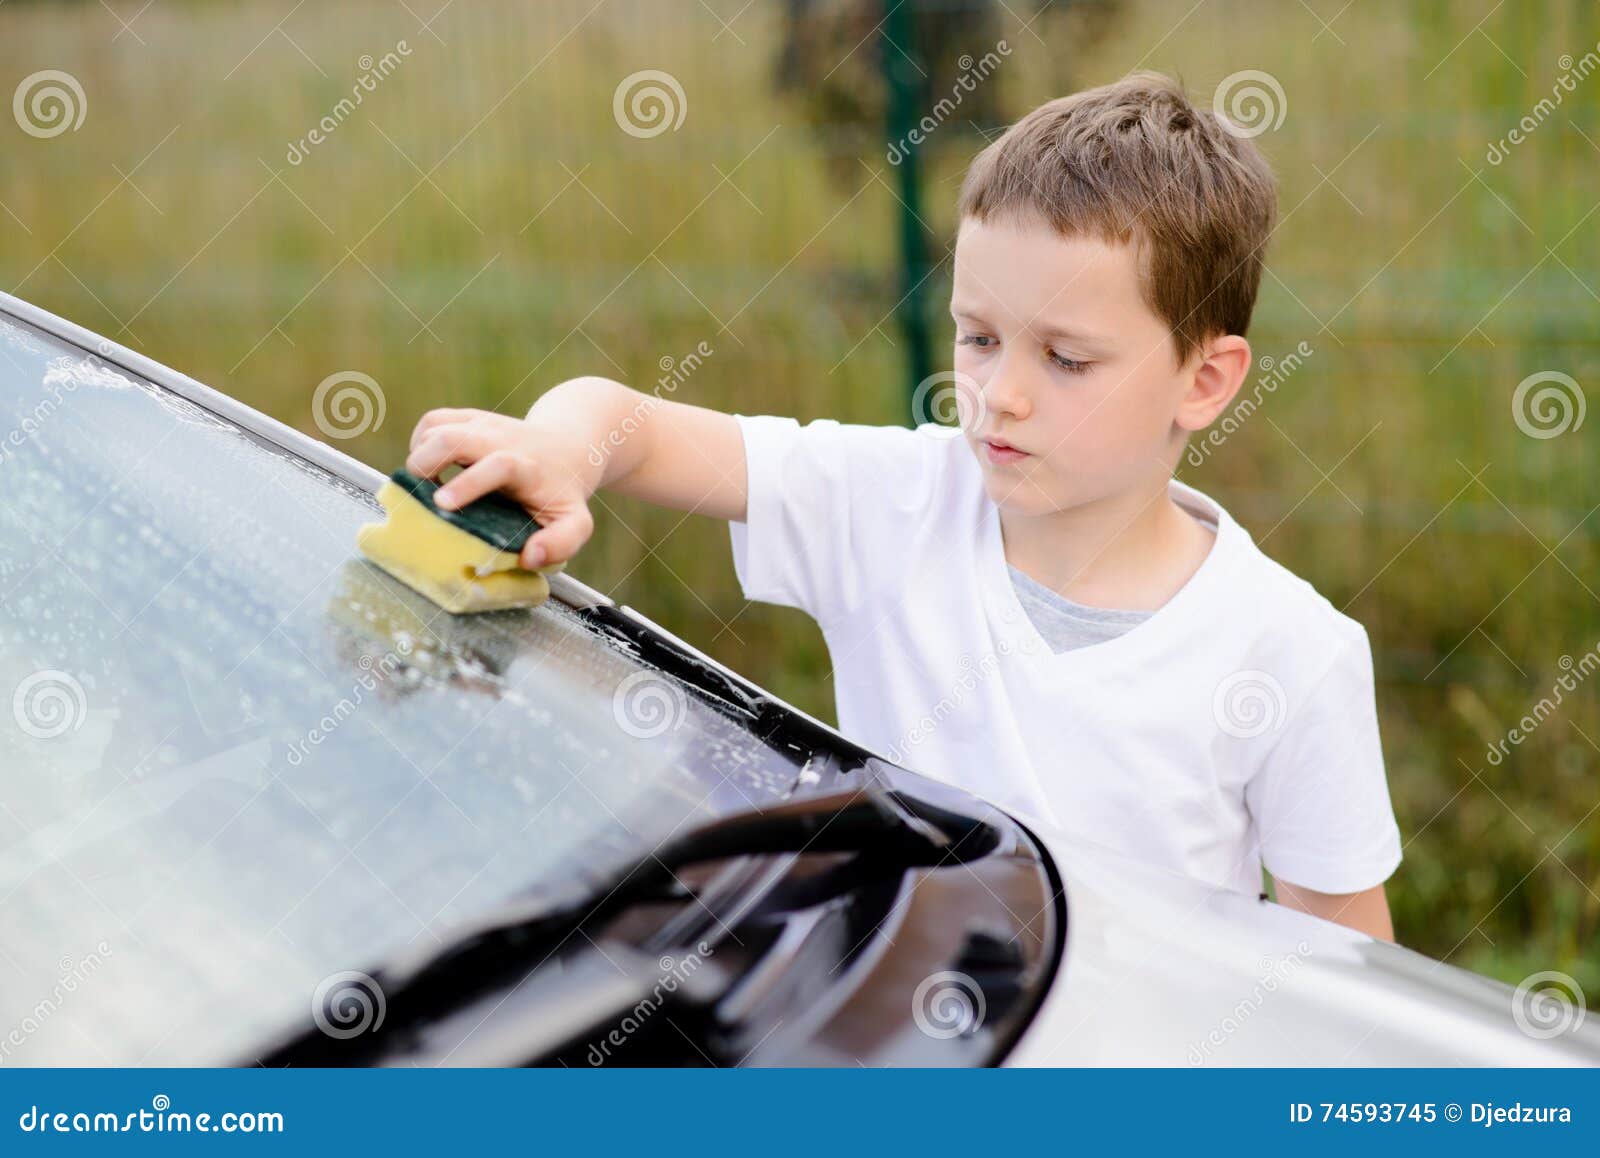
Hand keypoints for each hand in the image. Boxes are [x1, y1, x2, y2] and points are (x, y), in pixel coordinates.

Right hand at [405, 407, 596, 569]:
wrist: (566, 447)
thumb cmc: (562, 493)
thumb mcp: (574, 522)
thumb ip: (561, 543)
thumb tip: (530, 557)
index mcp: (526, 466)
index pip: (497, 464)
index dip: (467, 483)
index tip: (443, 504)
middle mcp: (502, 439)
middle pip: (454, 437)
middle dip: (425, 465)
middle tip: (421, 498)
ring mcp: (483, 424)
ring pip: (436, 426)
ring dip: (419, 458)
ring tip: (425, 488)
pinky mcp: (468, 418)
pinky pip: (432, 420)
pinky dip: (420, 444)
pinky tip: (430, 469)